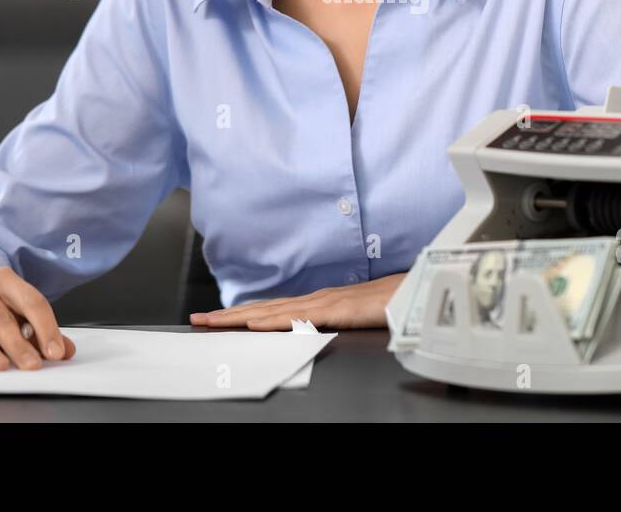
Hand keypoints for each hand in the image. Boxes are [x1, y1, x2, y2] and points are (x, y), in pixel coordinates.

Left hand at [189, 273, 406, 329]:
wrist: (423, 291)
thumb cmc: (393, 302)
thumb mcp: (357, 316)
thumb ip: (335, 321)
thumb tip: (315, 329)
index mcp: (320, 302)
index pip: (273, 309)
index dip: (243, 314)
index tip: (215, 319)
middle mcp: (317, 299)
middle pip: (265, 308)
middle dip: (229, 315)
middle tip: (197, 320)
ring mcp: (326, 302)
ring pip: (275, 312)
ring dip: (241, 317)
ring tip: (213, 321)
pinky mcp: (338, 310)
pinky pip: (301, 317)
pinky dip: (275, 319)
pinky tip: (255, 323)